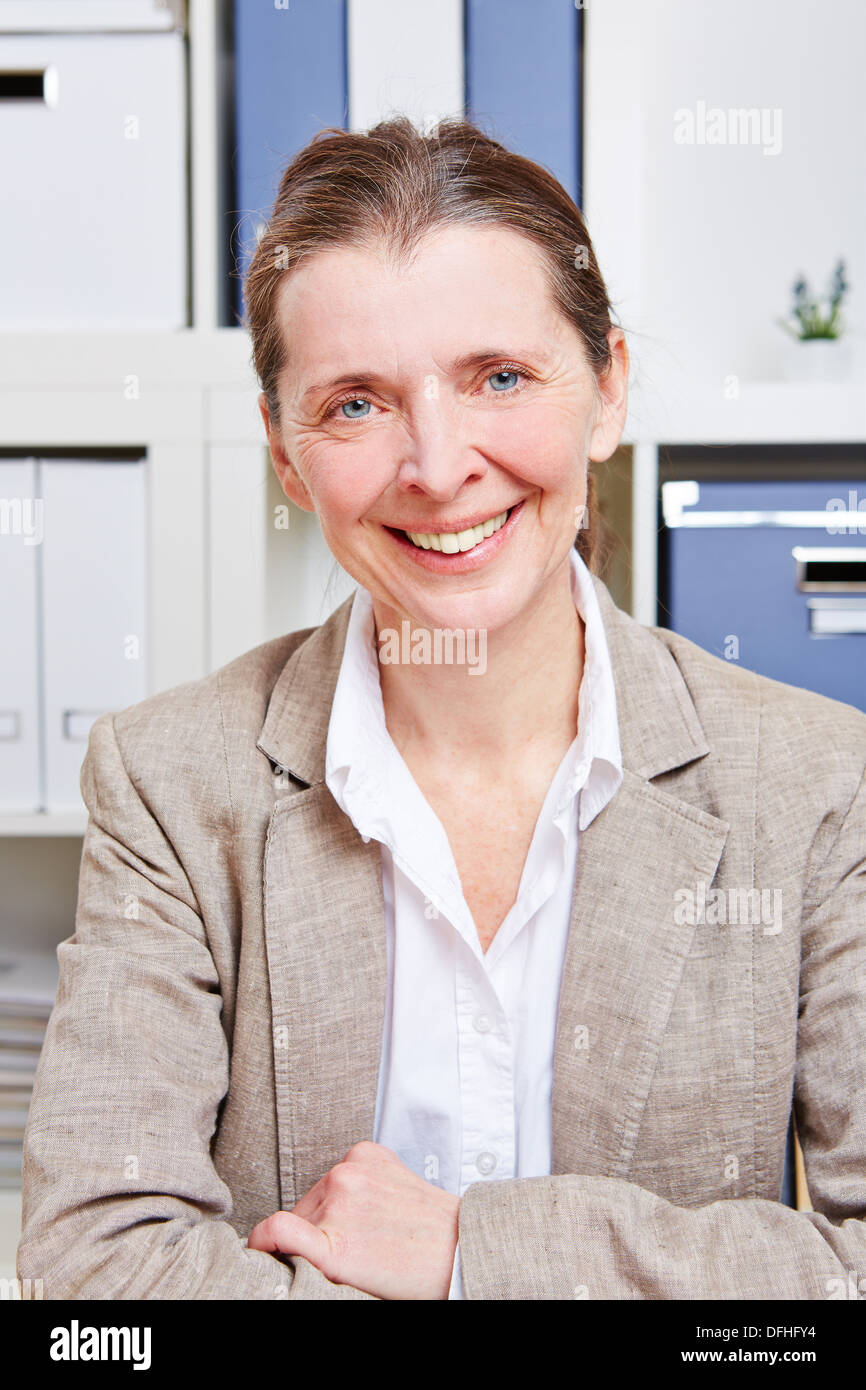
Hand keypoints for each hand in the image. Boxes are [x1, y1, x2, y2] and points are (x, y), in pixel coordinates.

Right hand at [247, 1140, 460, 1299]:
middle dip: (310, 1231)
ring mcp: (353, 1171)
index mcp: (334, 1245)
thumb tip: (280, 1246)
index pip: (271, 1231)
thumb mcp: (352, 1283)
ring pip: (318, 1192)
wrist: (456, 1243)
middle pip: (297, 1213)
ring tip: (363, 1225)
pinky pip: (340, 1169)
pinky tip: (370, 1201)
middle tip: (341, 1247)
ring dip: (329, 1208)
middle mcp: (339, 1200)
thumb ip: (313, 1260)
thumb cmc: (410, 1273)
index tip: (262, 1250)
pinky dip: (347, 1185)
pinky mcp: (367, 1152)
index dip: (261, 1244)